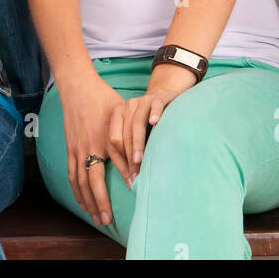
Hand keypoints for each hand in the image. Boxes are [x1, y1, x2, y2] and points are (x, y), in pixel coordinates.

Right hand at [57, 72, 125, 225]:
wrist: (78, 88)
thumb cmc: (105, 100)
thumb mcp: (123, 114)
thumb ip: (130, 136)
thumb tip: (140, 158)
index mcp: (105, 138)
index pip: (115, 166)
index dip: (121, 183)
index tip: (130, 198)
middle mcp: (89, 147)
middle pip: (92, 181)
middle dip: (99, 202)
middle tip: (106, 220)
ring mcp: (77, 149)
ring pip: (79, 181)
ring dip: (86, 201)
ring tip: (94, 217)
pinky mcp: (70, 148)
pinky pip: (71, 174)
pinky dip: (75, 190)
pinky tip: (81, 202)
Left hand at [108, 63, 193, 185]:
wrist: (166, 96)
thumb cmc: (150, 123)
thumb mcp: (137, 134)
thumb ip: (130, 150)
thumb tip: (130, 180)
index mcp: (117, 116)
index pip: (112, 142)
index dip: (119, 162)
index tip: (128, 179)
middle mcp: (127, 107)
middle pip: (122, 135)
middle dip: (128, 158)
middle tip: (136, 175)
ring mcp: (143, 101)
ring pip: (136, 124)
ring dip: (137, 144)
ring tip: (139, 160)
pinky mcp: (159, 97)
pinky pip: (155, 105)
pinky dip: (155, 114)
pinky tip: (155, 123)